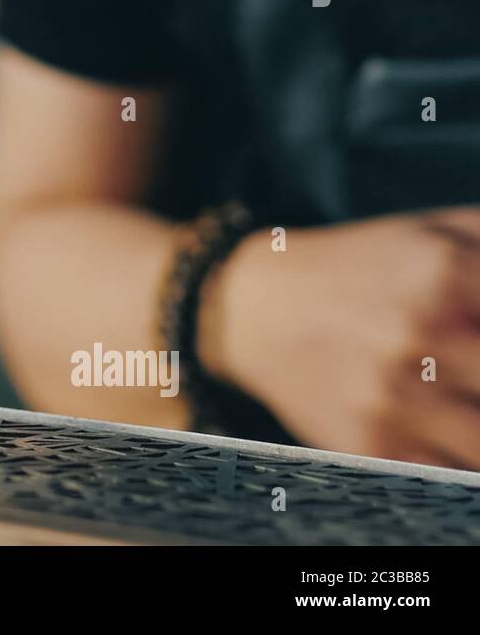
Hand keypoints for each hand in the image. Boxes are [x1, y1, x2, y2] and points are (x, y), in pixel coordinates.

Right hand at [200, 208, 479, 468]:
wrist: (252, 308)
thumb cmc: (360, 267)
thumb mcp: (436, 231)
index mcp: (445, 271)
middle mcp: (419, 334)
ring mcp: (394, 396)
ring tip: (472, 402)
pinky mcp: (371, 445)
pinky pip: (455, 479)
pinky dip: (467, 465)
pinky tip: (457, 439)